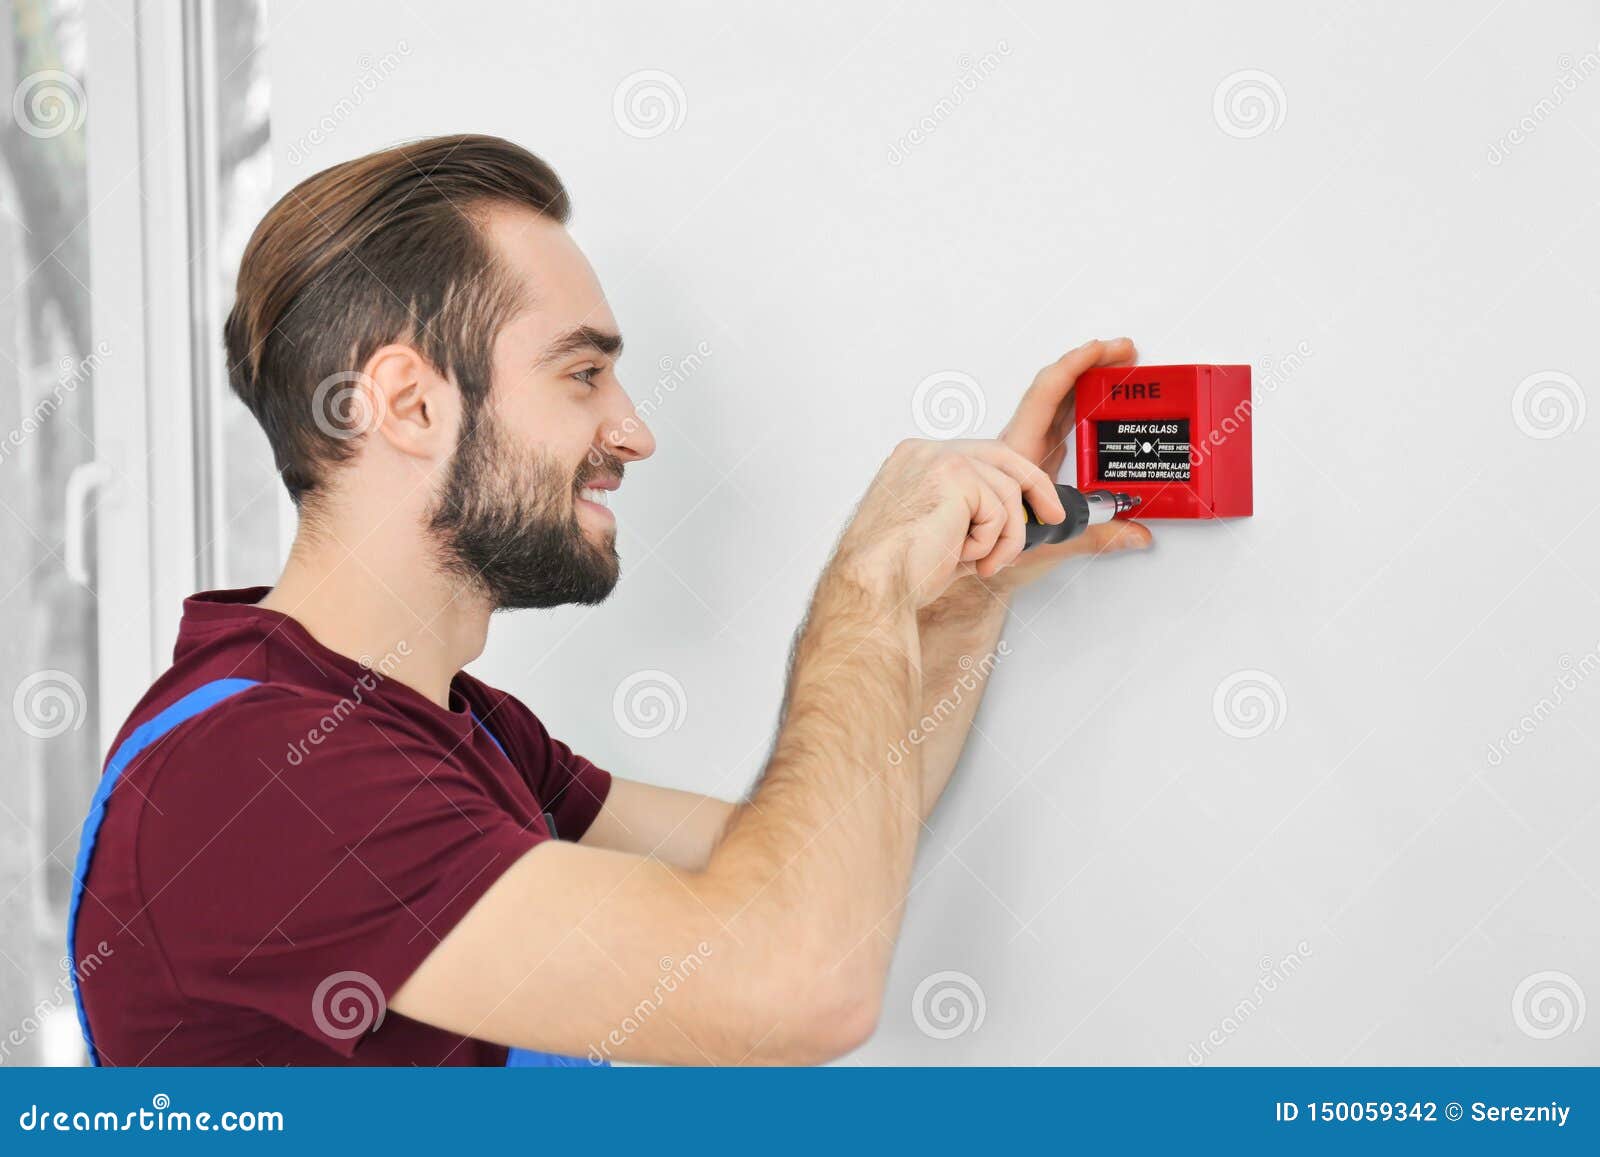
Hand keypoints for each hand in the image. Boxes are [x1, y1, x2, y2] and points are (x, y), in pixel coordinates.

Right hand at [835, 438, 1064, 607]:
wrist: (875, 586)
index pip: (979, 456)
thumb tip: (1011, 527)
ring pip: (1006, 492)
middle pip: (1001, 455)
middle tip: (1051, 515)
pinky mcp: (955, 477)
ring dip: (1004, 537)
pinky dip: (990, 543)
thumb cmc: (895, 570)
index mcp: (915, 462)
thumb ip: (972, 521)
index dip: (1012, 479)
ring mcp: (939, 459)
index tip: (1035, 502)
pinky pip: (1000, 511)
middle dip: (1036, 486)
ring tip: (980, 563)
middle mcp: (924, 452)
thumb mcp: (941, 536)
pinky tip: (962, 557)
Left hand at [994, 337, 1151, 585]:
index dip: (1075, 366)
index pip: (1047, 394)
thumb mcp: (1044, 542)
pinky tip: (1110, 405)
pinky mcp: (1038, 462)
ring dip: (1090, 384)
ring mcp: (1031, 451)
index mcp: (1019, 451)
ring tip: (1124, 371)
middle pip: (1057, 389)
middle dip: (1092, 365)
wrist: (964, 565)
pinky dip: (1087, 410)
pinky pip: (1064, 425)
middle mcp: (1024, 444)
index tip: (1104, 349)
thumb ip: (1094, 535)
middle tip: (1126, 352)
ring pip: (1061, 405)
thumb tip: (1137, 532)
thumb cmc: (985, 548)